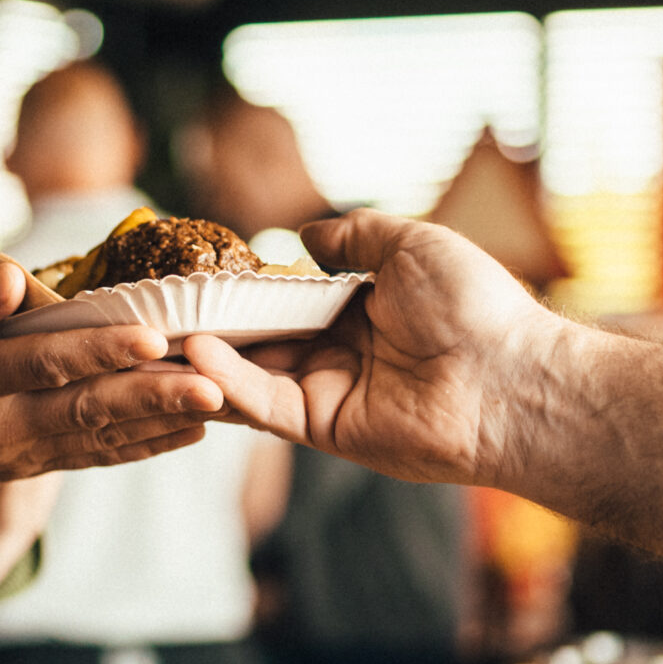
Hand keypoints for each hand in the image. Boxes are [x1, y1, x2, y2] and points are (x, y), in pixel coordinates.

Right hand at [0, 259, 222, 519]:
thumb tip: (13, 275)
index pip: (42, 365)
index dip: (98, 353)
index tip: (150, 338)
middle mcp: (1, 427)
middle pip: (87, 410)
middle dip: (153, 396)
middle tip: (213, 382)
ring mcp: (20, 454)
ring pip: (102, 438)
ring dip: (162, 421)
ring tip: (220, 405)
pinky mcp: (31, 466)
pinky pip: (95, 456)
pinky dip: (144, 445)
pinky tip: (190, 431)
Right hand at [183, 211, 570, 485]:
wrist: (508, 377)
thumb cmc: (473, 306)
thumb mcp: (410, 245)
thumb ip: (354, 236)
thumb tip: (303, 235)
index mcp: (361, 310)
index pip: (285, 298)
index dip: (241, 285)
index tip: (194, 269)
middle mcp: (340, 353)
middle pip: (259, 337)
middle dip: (209, 320)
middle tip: (154, 302)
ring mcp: (330, 393)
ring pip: (252, 373)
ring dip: (205, 353)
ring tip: (155, 328)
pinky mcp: (326, 428)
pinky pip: (267, 405)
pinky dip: (230, 381)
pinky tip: (195, 352)